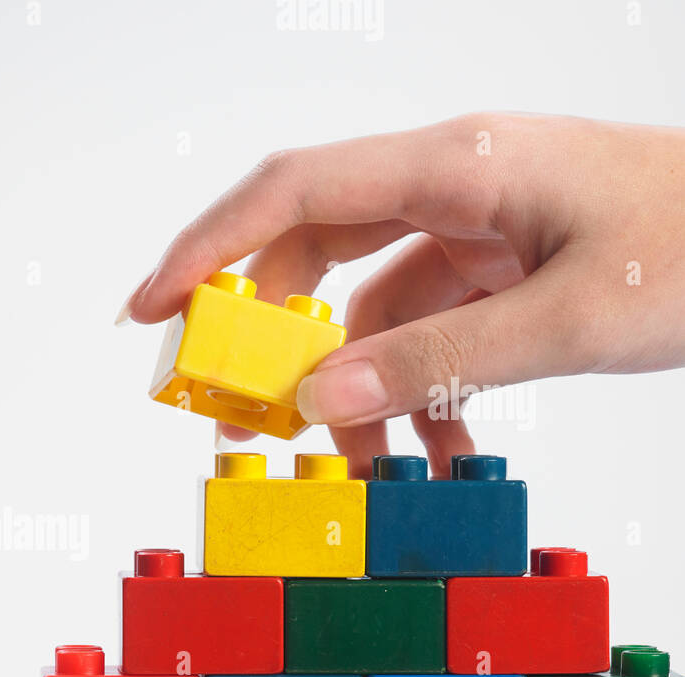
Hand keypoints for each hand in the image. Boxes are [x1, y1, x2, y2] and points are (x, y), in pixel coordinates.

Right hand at [119, 113, 684, 476]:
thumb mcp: (570, 317)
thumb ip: (439, 360)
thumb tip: (320, 402)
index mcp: (455, 165)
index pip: (292, 193)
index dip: (206, 249)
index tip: (150, 308)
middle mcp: (449, 187)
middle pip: (314, 253)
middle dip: (272, 340)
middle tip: (237, 412)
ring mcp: (475, 229)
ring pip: (370, 309)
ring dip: (357, 389)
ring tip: (364, 465)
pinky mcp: (500, 269)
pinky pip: (427, 334)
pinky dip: (418, 394)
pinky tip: (441, 450)